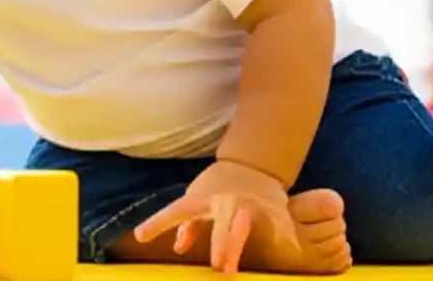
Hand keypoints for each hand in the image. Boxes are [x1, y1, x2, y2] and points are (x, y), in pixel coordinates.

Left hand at [133, 160, 300, 273]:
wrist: (253, 165)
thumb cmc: (218, 186)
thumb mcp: (197, 198)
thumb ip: (188, 226)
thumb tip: (178, 248)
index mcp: (203, 200)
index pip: (177, 211)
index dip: (158, 223)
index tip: (141, 236)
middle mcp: (227, 204)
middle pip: (225, 225)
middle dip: (224, 244)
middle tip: (221, 266)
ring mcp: (253, 207)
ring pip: (254, 227)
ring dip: (257, 246)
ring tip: (254, 262)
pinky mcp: (275, 212)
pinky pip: (281, 231)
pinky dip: (285, 243)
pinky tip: (292, 253)